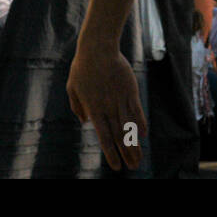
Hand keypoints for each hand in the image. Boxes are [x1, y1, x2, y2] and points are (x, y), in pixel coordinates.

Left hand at [67, 39, 146, 170]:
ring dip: (136, 144)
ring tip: (140, 158)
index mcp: (94, 109)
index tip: (117, 167)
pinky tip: (144, 134)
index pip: (105, 137)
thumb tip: (84, 122)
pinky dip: (142, 123)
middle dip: (127, 154)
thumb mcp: (72, 88)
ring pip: (131, 127)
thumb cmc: (82, 67)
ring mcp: (122, 99)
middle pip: (120, 136)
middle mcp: (109, 108)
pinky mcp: (131, 91)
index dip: (111, 154)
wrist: (98, 48)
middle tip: (134, 168)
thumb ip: (77, 106)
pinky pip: (138, 111)